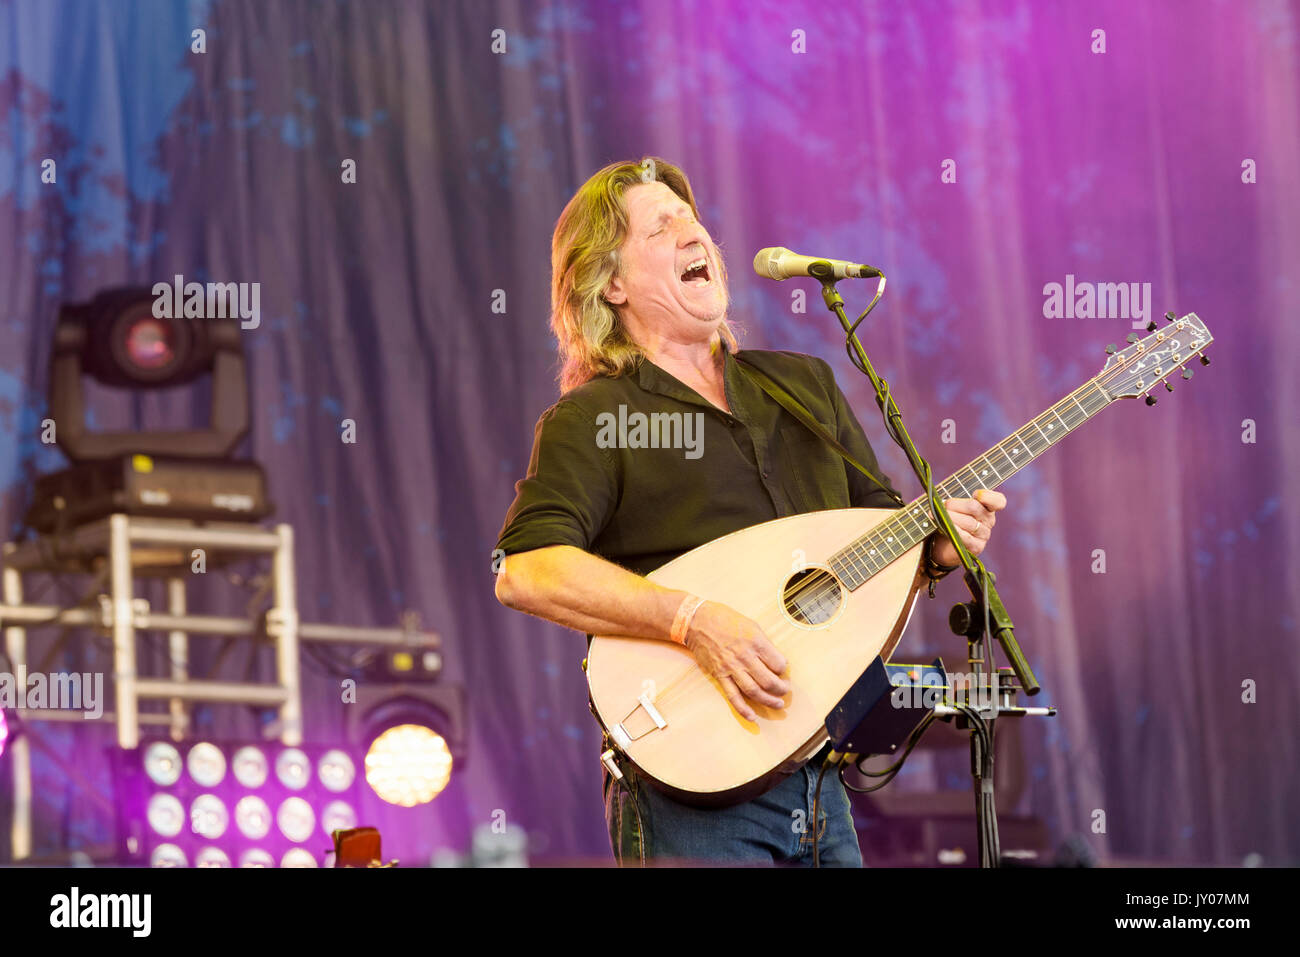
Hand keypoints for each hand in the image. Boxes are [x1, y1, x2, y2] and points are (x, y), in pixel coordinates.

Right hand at [683, 601, 789, 721]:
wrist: (698, 622)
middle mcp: (745, 657)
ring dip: (768, 700)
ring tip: (777, 704)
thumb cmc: (726, 620)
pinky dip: (743, 709)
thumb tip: (777, 660)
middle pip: (769, 681)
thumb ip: (764, 644)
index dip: (784, 669)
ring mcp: (731, 668)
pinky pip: (733, 696)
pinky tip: (753, 717)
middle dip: (781, 689)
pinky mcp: (720, 675)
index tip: (783, 670)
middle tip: (785, 690)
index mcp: (756, 642)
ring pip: (754, 691)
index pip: (778, 664)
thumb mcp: (752, 625)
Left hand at [930, 489, 1006, 566]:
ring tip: (936, 517)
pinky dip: (954, 531)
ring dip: (950, 518)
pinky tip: (945, 528)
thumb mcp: (952, 508)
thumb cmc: (948, 521)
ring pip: (968, 522)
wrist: (942, 545)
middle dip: (954, 505)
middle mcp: (988, 520)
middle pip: (974, 507)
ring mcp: (984, 535)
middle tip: (942, 507)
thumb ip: (952, 502)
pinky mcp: (976, 547)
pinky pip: (966, 537)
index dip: (988, 496)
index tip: (976, 494)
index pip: (998, 501)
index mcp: (986, 507)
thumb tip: (941, 502)